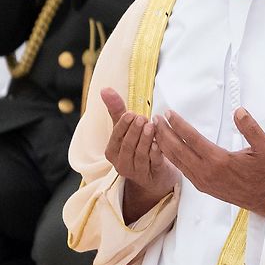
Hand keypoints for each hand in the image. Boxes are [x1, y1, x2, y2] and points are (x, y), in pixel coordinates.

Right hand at [100, 87, 175, 223]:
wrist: (154, 173)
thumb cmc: (137, 146)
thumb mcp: (127, 128)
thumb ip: (117, 110)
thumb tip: (105, 89)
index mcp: (112, 151)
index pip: (115, 137)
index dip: (122, 125)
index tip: (131, 113)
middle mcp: (121, 163)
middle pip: (127, 145)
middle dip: (134, 131)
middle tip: (142, 118)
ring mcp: (136, 171)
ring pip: (139, 154)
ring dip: (145, 139)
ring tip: (152, 126)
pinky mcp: (152, 175)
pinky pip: (153, 163)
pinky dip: (156, 152)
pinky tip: (160, 143)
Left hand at [154, 107, 264, 217]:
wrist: (262, 197)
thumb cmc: (262, 173)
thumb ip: (252, 129)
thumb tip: (239, 112)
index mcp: (219, 160)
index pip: (191, 138)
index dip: (178, 124)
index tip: (169, 114)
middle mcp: (205, 170)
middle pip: (177, 148)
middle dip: (164, 132)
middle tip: (156, 119)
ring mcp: (200, 179)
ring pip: (175, 159)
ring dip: (163, 143)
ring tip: (155, 130)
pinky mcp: (200, 185)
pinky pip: (180, 168)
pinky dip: (169, 156)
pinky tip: (166, 148)